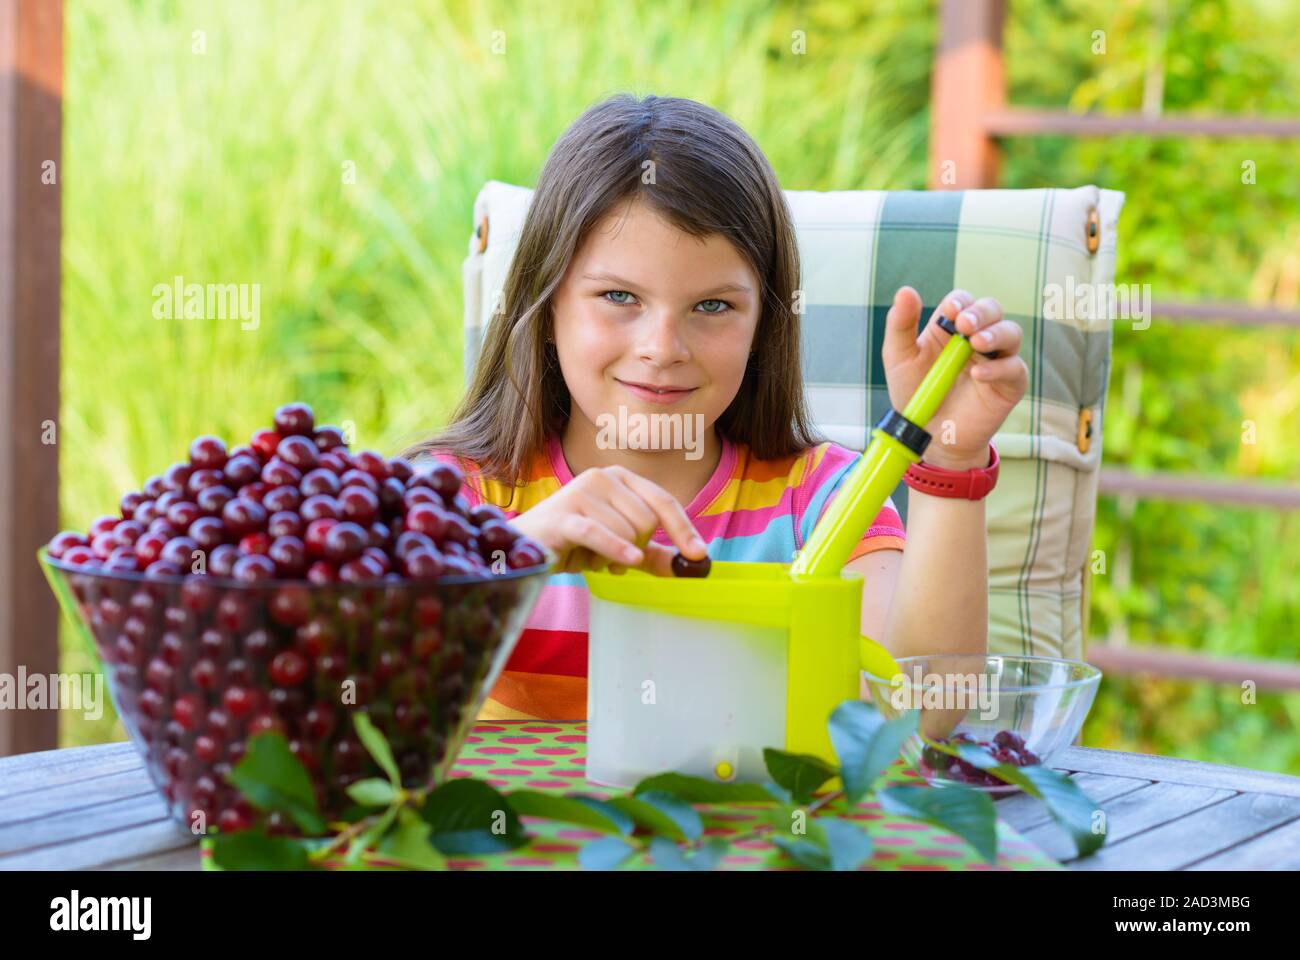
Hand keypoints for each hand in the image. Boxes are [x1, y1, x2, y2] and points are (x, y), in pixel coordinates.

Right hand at [509, 465, 708, 575]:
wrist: (524, 548)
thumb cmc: (575, 544)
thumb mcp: (621, 548)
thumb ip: (655, 554)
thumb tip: (695, 566)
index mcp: (620, 478)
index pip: (664, 502)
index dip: (684, 529)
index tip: (701, 555)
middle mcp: (603, 477)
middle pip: (647, 521)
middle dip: (634, 548)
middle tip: (607, 556)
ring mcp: (581, 492)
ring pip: (626, 533)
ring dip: (611, 558)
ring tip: (588, 556)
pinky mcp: (564, 515)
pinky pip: (600, 534)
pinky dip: (616, 550)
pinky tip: (627, 562)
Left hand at [882, 287, 1028, 469]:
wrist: (928, 435)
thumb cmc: (915, 392)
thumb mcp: (900, 358)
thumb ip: (900, 325)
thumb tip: (906, 290)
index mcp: (951, 328)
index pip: (963, 301)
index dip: (960, 301)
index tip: (949, 311)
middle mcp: (977, 338)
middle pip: (992, 310)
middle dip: (980, 312)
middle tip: (964, 325)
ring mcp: (997, 359)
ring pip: (1011, 333)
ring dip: (996, 334)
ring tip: (976, 343)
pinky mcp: (1009, 384)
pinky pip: (1014, 369)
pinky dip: (998, 368)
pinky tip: (979, 374)